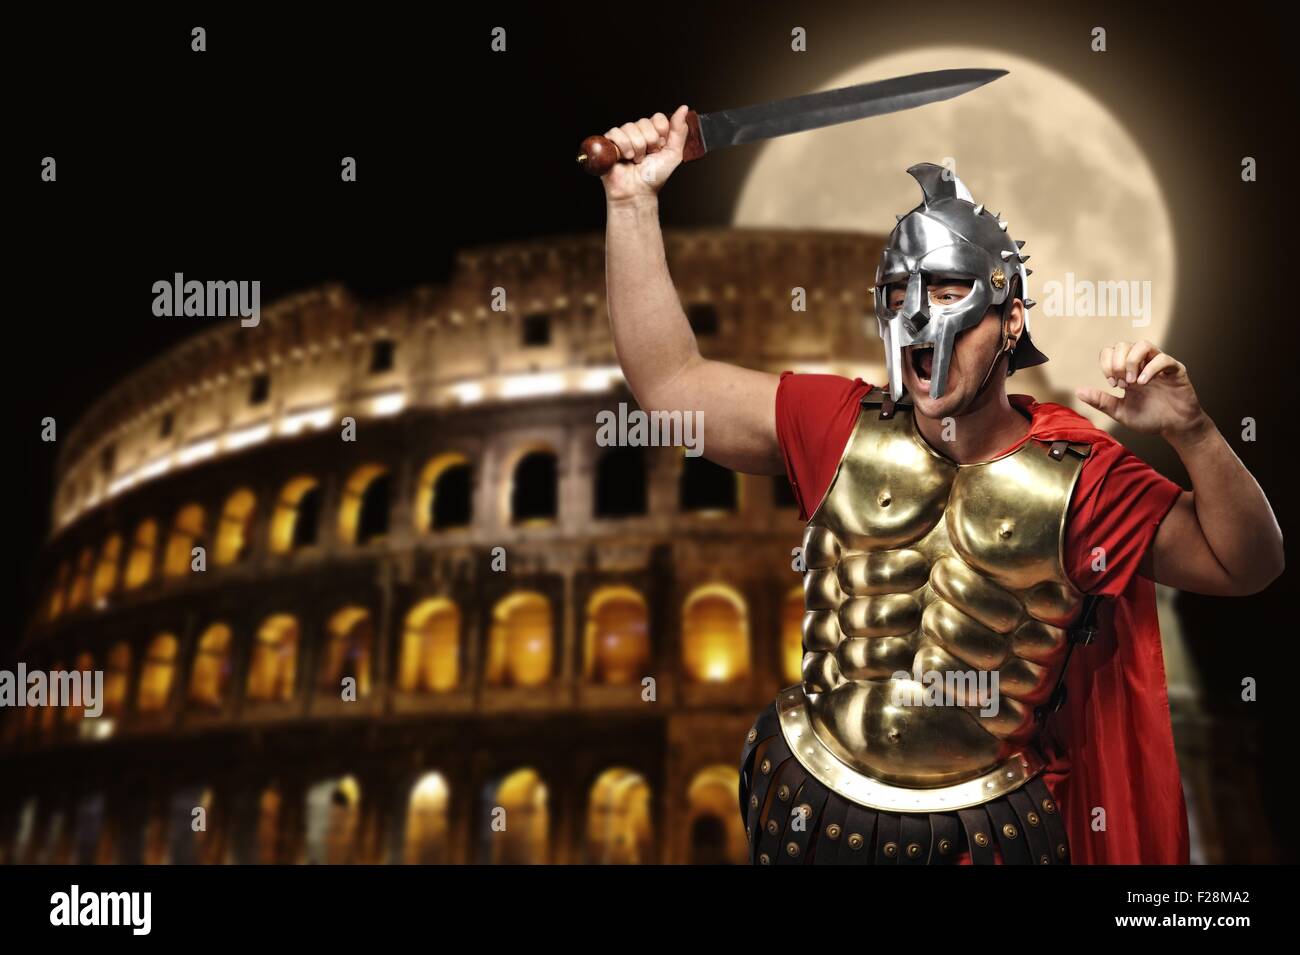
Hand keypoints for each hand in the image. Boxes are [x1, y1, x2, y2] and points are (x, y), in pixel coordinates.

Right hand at [601, 105, 689, 203]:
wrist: (638, 192)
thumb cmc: (654, 177)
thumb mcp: (674, 154)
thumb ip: (679, 131)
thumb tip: (684, 108)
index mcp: (653, 132)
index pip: (658, 118)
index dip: (661, 133)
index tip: (660, 148)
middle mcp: (638, 132)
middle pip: (644, 122)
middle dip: (648, 143)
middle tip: (647, 157)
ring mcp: (623, 136)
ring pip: (630, 127)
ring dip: (636, 148)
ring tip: (635, 160)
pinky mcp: (609, 142)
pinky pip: (615, 132)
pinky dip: (623, 146)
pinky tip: (625, 158)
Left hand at [1076, 340, 1208, 438]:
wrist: (1174, 427)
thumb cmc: (1150, 418)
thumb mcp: (1120, 411)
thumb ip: (1101, 401)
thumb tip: (1078, 391)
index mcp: (1127, 371)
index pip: (1110, 351)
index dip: (1107, 363)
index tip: (1112, 383)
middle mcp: (1142, 364)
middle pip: (1123, 345)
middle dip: (1117, 363)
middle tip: (1122, 383)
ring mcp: (1158, 365)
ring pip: (1143, 345)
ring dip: (1132, 361)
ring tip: (1133, 382)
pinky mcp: (1175, 370)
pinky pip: (1163, 358)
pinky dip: (1151, 368)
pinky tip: (1144, 382)